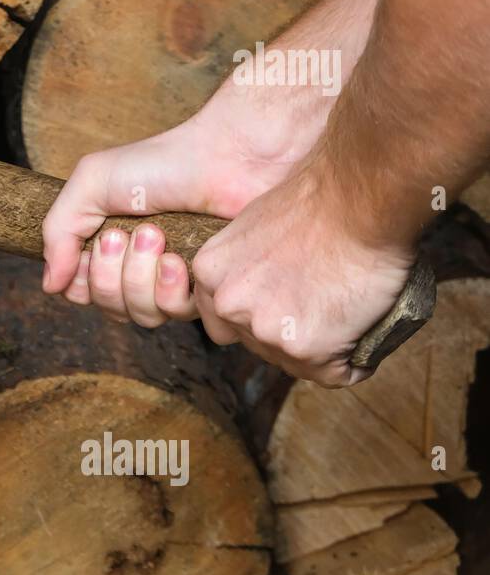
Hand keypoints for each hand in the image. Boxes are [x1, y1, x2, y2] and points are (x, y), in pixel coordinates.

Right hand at [41, 85, 324, 325]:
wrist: (230, 158)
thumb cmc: (164, 162)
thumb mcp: (92, 183)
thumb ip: (58, 231)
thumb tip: (50, 285)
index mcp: (110, 246)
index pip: (80, 290)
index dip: (83, 276)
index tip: (99, 238)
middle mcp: (140, 269)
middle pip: (108, 307)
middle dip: (111, 273)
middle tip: (128, 233)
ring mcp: (174, 282)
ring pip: (142, 316)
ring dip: (141, 278)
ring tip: (158, 236)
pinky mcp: (208, 291)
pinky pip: (179, 316)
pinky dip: (172, 289)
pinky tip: (180, 259)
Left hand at [189, 165, 413, 386]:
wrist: (359, 201)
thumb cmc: (319, 201)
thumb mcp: (255, 225)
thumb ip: (246, 262)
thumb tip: (263, 279)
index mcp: (210, 275)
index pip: (224, 318)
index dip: (260, 312)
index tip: (288, 299)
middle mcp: (228, 306)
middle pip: (258, 344)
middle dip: (288, 333)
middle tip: (323, 305)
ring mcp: (265, 331)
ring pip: (296, 362)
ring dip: (322, 348)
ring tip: (347, 313)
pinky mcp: (306, 349)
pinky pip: (337, 373)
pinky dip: (354, 362)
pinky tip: (364, 335)